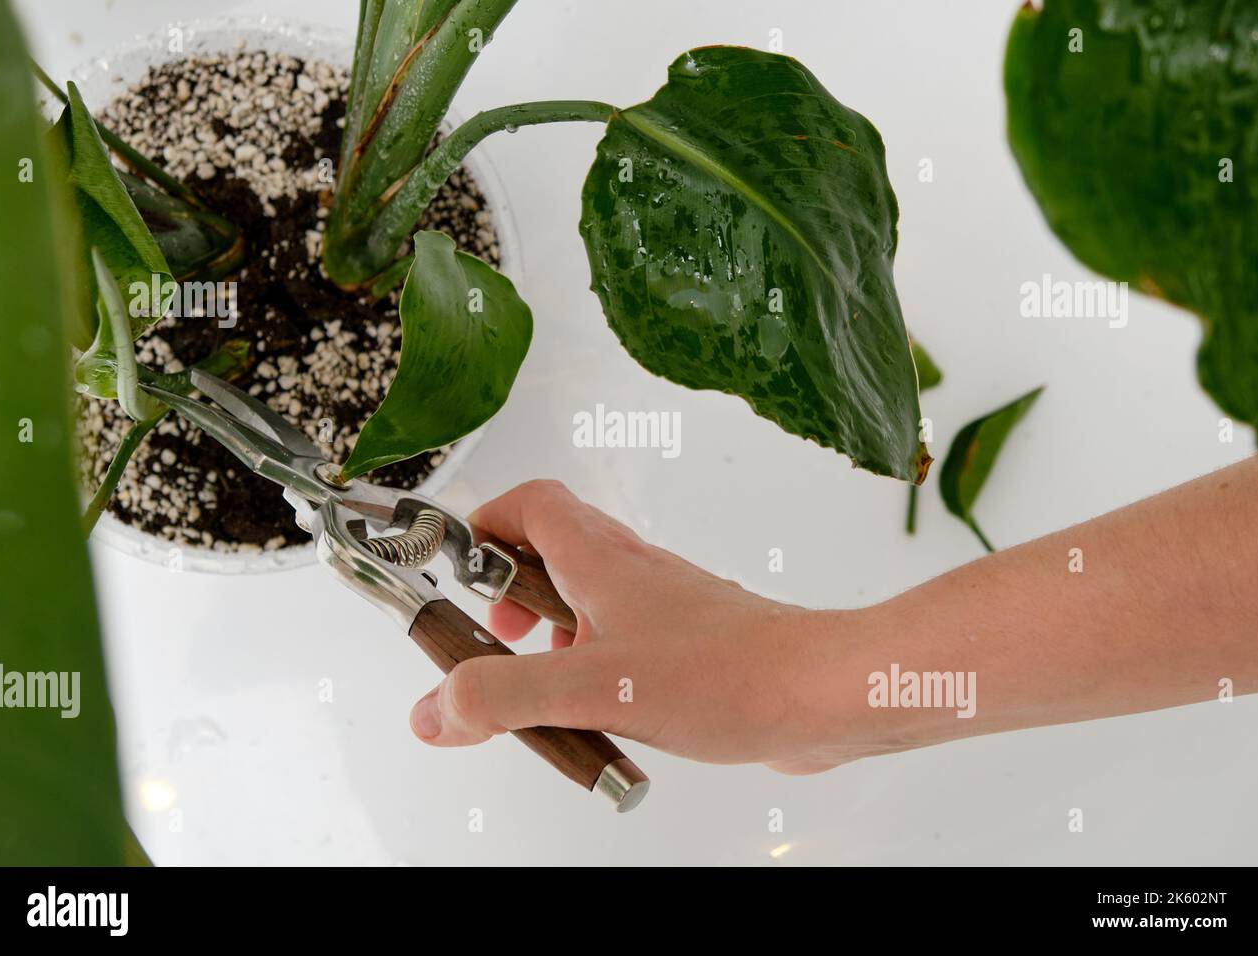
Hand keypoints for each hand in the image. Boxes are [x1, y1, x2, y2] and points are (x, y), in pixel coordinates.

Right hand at [408, 479, 876, 773]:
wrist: (821, 695)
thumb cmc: (727, 675)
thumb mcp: (592, 689)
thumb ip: (505, 696)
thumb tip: (435, 709)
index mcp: (603, 563)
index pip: (531, 503)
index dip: (484, 526)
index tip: (458, 574)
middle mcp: (635, 575)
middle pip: (554, 552)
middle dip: (511, 595)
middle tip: (499, 642)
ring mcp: (668, 610)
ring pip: (592, 602)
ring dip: (554, 639)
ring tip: (549, 691)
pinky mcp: (693, 648)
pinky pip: (628, 643)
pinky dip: (599, 671)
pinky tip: (606, 718)